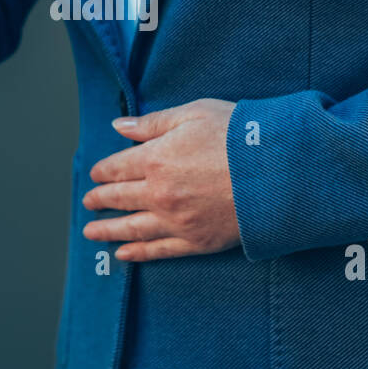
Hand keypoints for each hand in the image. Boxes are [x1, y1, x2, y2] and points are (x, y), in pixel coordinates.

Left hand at [82, 98, 239, 261]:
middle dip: (100, 200)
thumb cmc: (240, 136)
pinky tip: (124, 254)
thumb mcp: (194, 114)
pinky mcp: (196, 241)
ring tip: (92, 233)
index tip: (96, 174)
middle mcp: (159, 193)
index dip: (103, 171)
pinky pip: (159, 250)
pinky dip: (138, 253)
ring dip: (108, 231)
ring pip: (132, 228)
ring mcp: (176, 220)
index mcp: (155, 159)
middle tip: (88, 203)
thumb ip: (153, 123)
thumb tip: (120, 127)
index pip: (117, 167)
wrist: (278, 172)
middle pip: (120, 199)